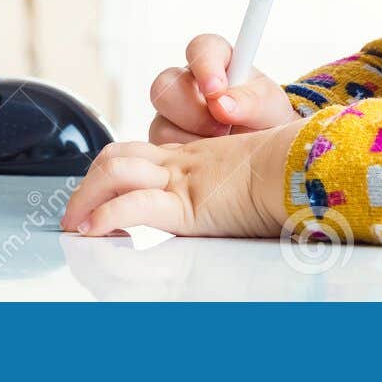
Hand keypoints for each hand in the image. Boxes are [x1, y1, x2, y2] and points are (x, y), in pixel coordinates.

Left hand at [60, 118, 305, 238]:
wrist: (307, 169)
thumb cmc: (292, 178)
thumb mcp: (255, 188)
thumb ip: (238, 195)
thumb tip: (246, 224)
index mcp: (195, 159)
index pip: (139, 152)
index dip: (112, 171)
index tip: (98, 197)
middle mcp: (183, 163)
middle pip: (117, 156)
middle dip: (87, 183)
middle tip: (74, 212)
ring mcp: (183, 179)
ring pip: (115, 171)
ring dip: (87, 197)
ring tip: (78, 223)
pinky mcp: (188, 202)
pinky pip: (136, 204)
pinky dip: (109, 215)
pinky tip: (96, 229)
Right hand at [147, 33, 297, 143]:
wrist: (264, 154)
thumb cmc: (266, 120)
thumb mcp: (269, 108)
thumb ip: (249, 101)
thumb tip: (222, 104)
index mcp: (216, 62)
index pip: (200, 48)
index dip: (205, 66)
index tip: (217, 89)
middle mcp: (187, 84)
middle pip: (165, 83)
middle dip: (193, 110)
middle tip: (222, 127)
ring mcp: (173, 114)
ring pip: (160, 120)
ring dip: (193, 137)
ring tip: (222, 147)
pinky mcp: (165, 142)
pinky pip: (162, 148)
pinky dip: (186, 157)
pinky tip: (208, 161)